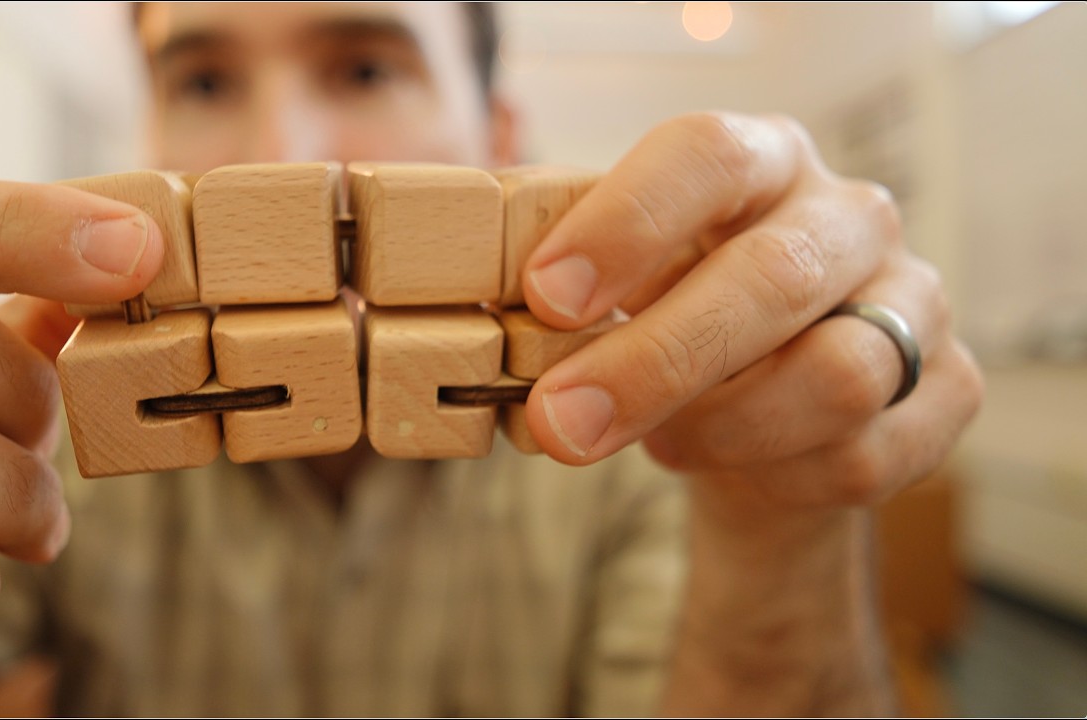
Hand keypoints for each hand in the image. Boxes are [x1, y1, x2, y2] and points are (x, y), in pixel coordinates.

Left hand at [521, 113, 981, 516]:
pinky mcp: (949, 389)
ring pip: (836, 375)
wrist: (766, 413)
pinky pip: (866, 455)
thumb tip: (511, 325)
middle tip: (561, 423)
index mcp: (759, 162)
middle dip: (652, 363)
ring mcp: (915, 298)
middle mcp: (849, 215)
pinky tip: (741, 466)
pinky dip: (780, 478)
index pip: (705, 155)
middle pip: (769, 277)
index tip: (547, 297)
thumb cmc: (679, 323)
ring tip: (660, 440)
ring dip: (722, 429)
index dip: (625, 224)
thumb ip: (579, 295)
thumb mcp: (625, 290)